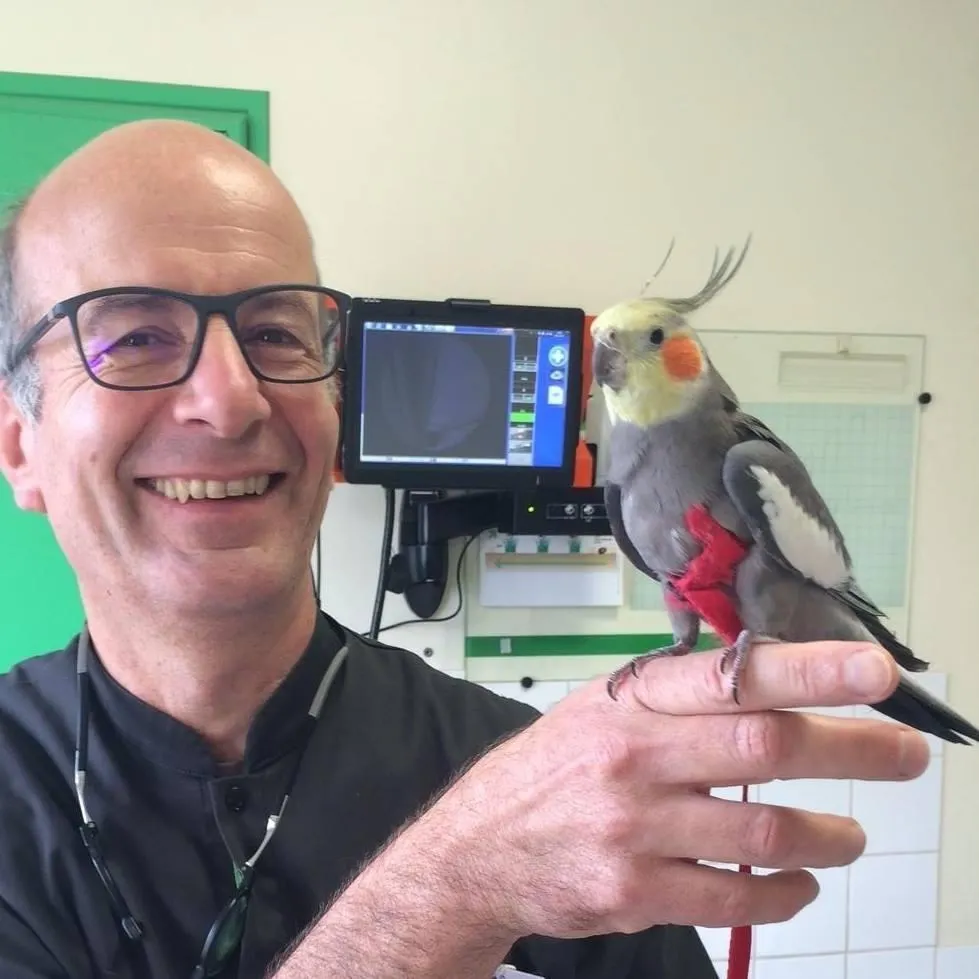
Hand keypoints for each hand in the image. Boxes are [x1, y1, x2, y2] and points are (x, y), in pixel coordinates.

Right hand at [417, 640, 929, 943]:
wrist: (477, 850)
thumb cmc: (549, 771)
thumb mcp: (598, 711)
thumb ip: (674, 698)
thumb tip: (771, 682)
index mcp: (629, 702)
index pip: (731, 675)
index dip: (809, 670)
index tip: (873, 671)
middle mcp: (634, 758)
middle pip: (765, 746)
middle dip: (850, 749)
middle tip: (905, 755)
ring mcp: (635, 829)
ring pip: (763, 831)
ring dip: (827, 835)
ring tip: (853, 835)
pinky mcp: (635, 893)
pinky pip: (734, 898)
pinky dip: (785, 894)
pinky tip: (801, 885)